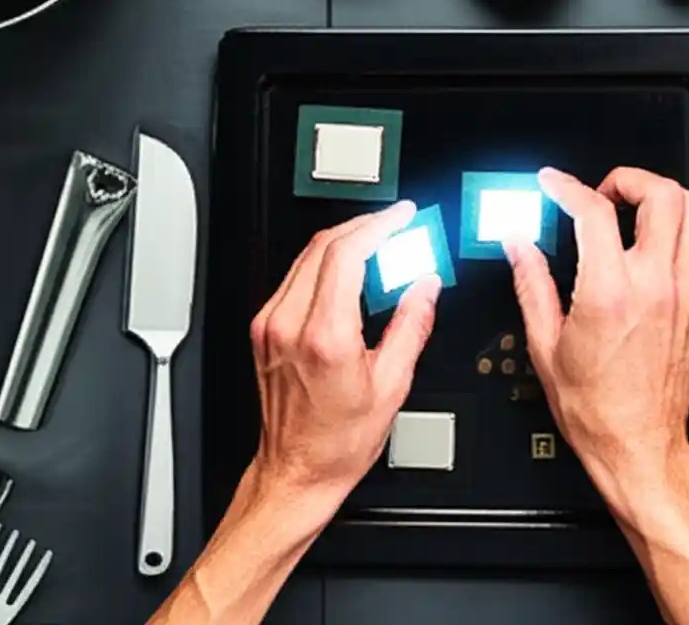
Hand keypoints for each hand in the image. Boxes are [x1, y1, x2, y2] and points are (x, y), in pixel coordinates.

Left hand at [249, 201, 442, 508]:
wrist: (296, 471)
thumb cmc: (337, 443)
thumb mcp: (391, 385)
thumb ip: (412, 326)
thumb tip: (425, 287)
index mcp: (324, 336)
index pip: (346, 254)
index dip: (377, 225)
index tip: (401, 216)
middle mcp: (289, 325)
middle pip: (322, 247)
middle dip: (363, 227)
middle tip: (395, 225)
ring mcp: (270, 326)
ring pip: (305, 259)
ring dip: (343, 243)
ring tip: (377, 245)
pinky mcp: (263, 331)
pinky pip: (294, 280)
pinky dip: (324, 265)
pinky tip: (347, 273)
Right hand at [504, 166, 688, 529]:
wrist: (639, 446)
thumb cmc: (596, 410)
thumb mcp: (546, 346)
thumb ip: (531, 285)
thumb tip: (519, 246)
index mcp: (610, 293)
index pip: (594, 211)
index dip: (567, 187)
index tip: (554, 184)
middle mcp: (655, 286)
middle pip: (663, 194)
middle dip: (627, 179)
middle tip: (600, 192)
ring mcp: (684, 293)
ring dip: (662, 197)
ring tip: (631, 208)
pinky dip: (673, 231)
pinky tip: (645, 247)